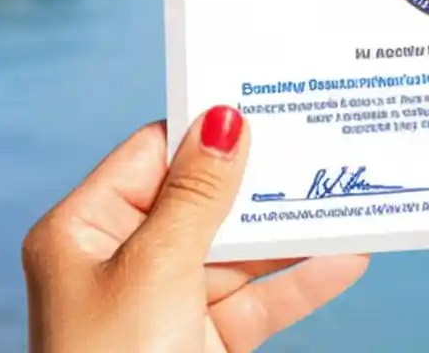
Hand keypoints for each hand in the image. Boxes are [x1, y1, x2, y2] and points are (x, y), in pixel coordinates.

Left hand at [22, 106, 368, 352]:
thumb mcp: (156, 269)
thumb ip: (197, 196)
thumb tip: (223, 120)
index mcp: (83, 231)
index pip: (153, 155)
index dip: (207, 129)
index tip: (266, 98)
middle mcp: (121, 262)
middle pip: (203, 202)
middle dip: (261, 181)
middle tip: (319, 140)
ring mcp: (163, 304)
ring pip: (238, 253)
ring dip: (291, 232)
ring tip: (345, 194)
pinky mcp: (200, 343)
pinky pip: (257, 301)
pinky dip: (299, 282)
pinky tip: (345, 258)